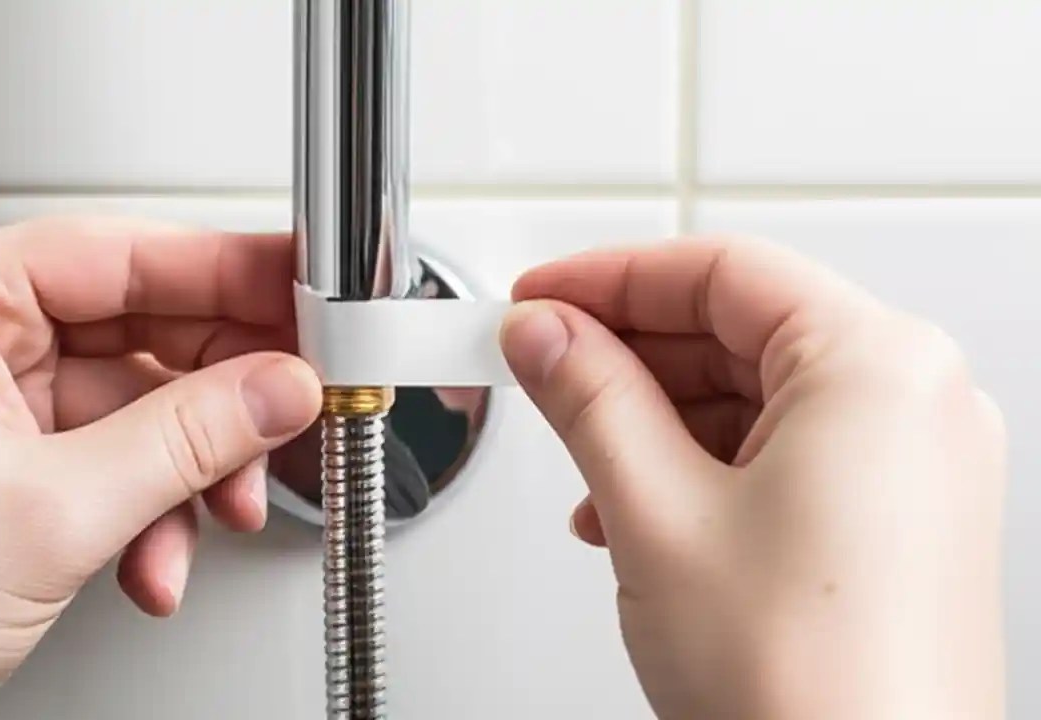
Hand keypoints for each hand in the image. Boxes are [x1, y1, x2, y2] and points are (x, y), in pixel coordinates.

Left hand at [0, 217, 322, 717]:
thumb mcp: (54, 511)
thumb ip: (187, 438)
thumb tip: (278, 387)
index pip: (125, 254)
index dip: (230, 272)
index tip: (305, 293)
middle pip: (142, 329)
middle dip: (218, 398)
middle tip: (288, 416)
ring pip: (137, 404)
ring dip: (188, 473)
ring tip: (215, 517)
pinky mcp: (1, 461)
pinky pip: (110, 458)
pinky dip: (149, 509)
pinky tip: (153, 561)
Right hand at [500, 238, 1005, 718]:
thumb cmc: (810, 690)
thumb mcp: (657, 513)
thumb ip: (588, 399)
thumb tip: (544, 333)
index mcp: (878, 368)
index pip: (720, 272)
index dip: (609, 278)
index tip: (537, 299)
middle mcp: (915, 403)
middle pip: (739, 328)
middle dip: (626, 354)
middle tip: (542, 369)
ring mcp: (914, 464)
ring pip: (754, 394)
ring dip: (654, 419)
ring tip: (582, 461)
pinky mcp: (897, 519)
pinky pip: (784, 452)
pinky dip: (700, 465)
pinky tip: (635, 505)